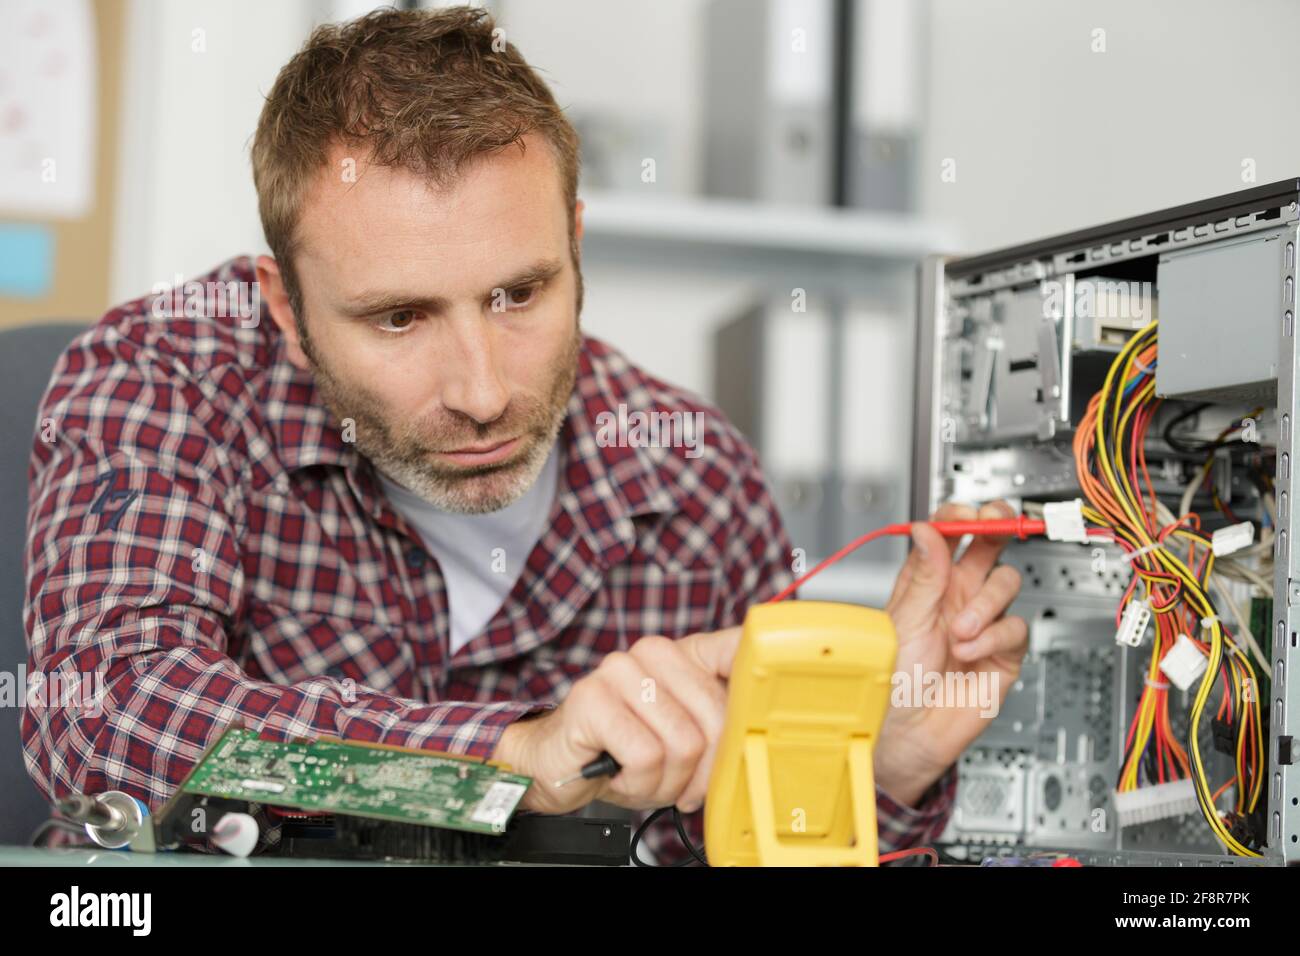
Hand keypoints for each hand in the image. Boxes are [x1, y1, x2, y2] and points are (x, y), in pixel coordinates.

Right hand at [491, 628, 739, 814]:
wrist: (553, 764)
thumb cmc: (622, 752)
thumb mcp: (681, 739)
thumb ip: (717, 728)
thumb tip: (758, 736)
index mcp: (681, 655)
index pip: (736, 649)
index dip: (757, 680)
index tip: (762, 711)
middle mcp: (652, 653)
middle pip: (714, 719)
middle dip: (701, 769)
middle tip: (678, 785)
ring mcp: (619, 670)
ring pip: (682, 743)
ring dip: (665, 781)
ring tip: (641, 778)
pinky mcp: (592, 698)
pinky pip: (645, 756)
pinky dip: (636, 782)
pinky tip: (618, 775)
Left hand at [876, 500, 1028, 805]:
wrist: (905, 733)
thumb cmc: (891, 681)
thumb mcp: (903, 622)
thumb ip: (924, 576)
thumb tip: (926, 530)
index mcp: (928, 582)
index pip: (951, 534)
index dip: (961, 517)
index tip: (965, 513)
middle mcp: (957, 597)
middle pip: (989, 547)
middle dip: (997, 528)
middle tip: (996, 524)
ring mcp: (982, 622)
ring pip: (1007, 583)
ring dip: (984, 604)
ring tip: (958, 631)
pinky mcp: (1002, 652)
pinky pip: (1016, 627)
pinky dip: (993, 637)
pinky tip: (969, 653)